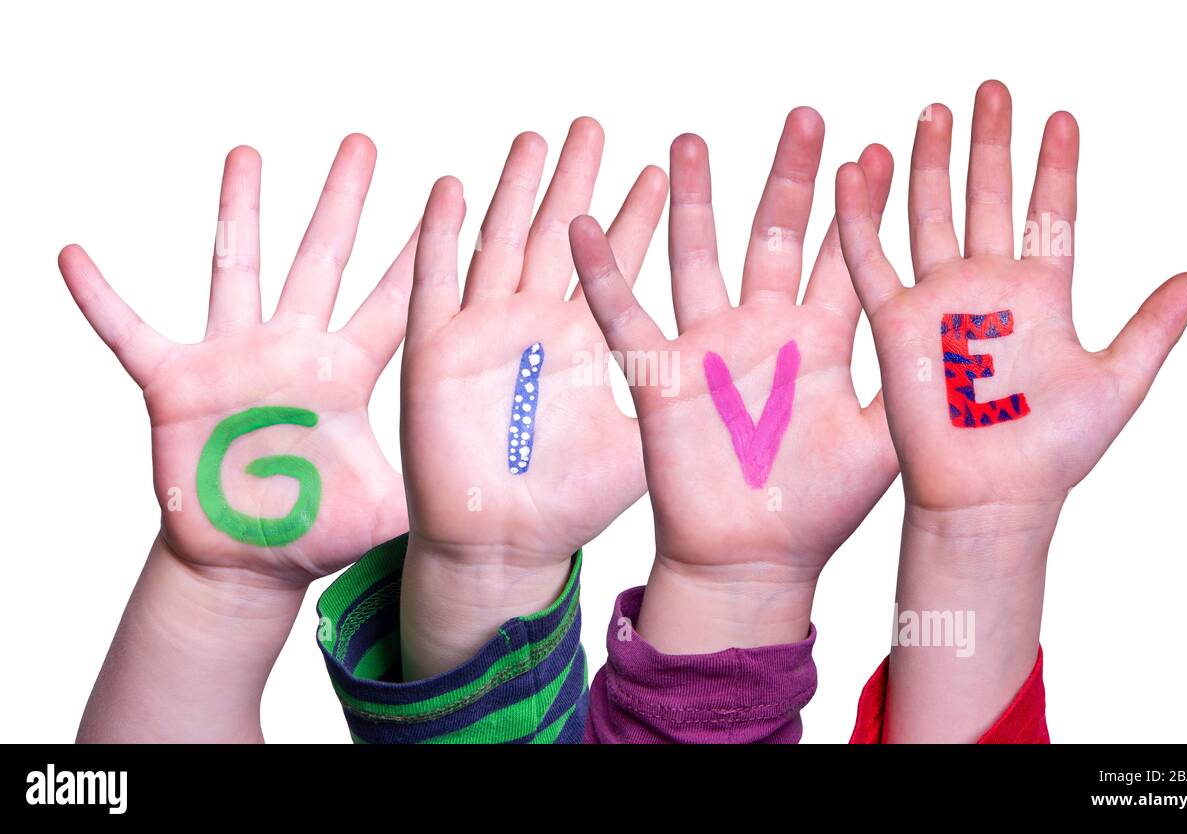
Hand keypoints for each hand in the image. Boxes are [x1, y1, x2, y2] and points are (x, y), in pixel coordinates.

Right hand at [59, 135, 413, 587]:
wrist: (249, 560)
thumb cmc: (319, 529)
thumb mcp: (384, 510)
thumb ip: (429, 490)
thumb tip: (488, 498)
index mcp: (347, 373)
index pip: (393, 302)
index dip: (421, 254)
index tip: (451, 197)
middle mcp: (294, 350)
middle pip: (323, 259)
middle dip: (343, 201)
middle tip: (363, 142)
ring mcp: (234, 360)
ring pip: (237, 269)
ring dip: (240, 212)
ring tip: (246, 152)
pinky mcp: (176, 385)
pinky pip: (131, 333)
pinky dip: (102, 301)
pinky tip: (75, 257)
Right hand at [398, 119, 666, 675]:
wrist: (502, 544)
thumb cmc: (570, 505)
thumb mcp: (640, 442)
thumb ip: (674, 397)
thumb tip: (751, 373)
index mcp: (586, 342)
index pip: (617, 263)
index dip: (639, 215)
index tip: (665, 168)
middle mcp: (537, 327)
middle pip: (558, 235)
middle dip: (576, 179)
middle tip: (594, 125)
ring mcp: (485, 333)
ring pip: (500, 243)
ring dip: (515, 191)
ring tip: (534, 140)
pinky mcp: (437, 352)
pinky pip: (434, 284)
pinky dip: (438, 238)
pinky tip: (450, 189)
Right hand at [571, 109, 898, 650]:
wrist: (750, 561)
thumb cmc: (817, 510)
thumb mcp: (884, 445)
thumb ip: (912, 385)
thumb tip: (969, 340)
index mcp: (822, 342)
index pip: (844, 257)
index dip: (860, 206)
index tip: (878, 150)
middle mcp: (767, 331)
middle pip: (777, 236)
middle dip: (791, 178)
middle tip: (806, 120)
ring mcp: (713, 347)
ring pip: (701, 256)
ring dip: (696, 202)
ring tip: (692, 143)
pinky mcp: (664, 375)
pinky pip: (626, 316)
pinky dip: (604, 275)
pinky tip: (585, 228)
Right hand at [835, 81, 1186, 519]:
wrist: (990, 496)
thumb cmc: (1051, 453)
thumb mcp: (1119, 382)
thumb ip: (1154, 326)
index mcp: (1042, 295)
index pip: (1050, 211)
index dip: (1057, 165)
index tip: (1061, 118)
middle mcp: (989, 289)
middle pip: (988, 198)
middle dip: (989, 144)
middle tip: (990, 92)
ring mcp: (940, 303)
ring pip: (930, 216)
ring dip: (929, 165)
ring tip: (931, 114)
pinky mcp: (896, 325)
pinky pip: (873, 263)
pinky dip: (861, 219)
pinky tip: (856, 173)